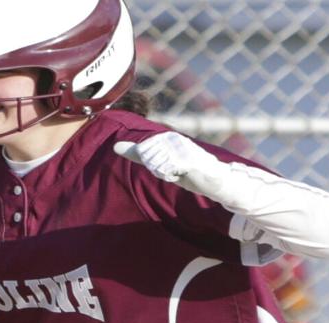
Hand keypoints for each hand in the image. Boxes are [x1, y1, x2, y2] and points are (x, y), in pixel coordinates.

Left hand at [113, 133, 230, 199]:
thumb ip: (138, 154)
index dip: (153, 166)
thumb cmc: (186, 170)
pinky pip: (167, 170)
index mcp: (165, 137)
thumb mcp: (159, 161)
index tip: (167, 167)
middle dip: (159, 170)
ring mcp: (181, 147)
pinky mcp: (188, 158)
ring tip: (180, 172)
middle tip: (175, 171)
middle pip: (148, 160)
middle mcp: (173, 138)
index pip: (143, 153)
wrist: (213, 180)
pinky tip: (184, 174)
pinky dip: (172, 176)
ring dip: (167, 174)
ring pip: (157, 166)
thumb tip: (114, 146)